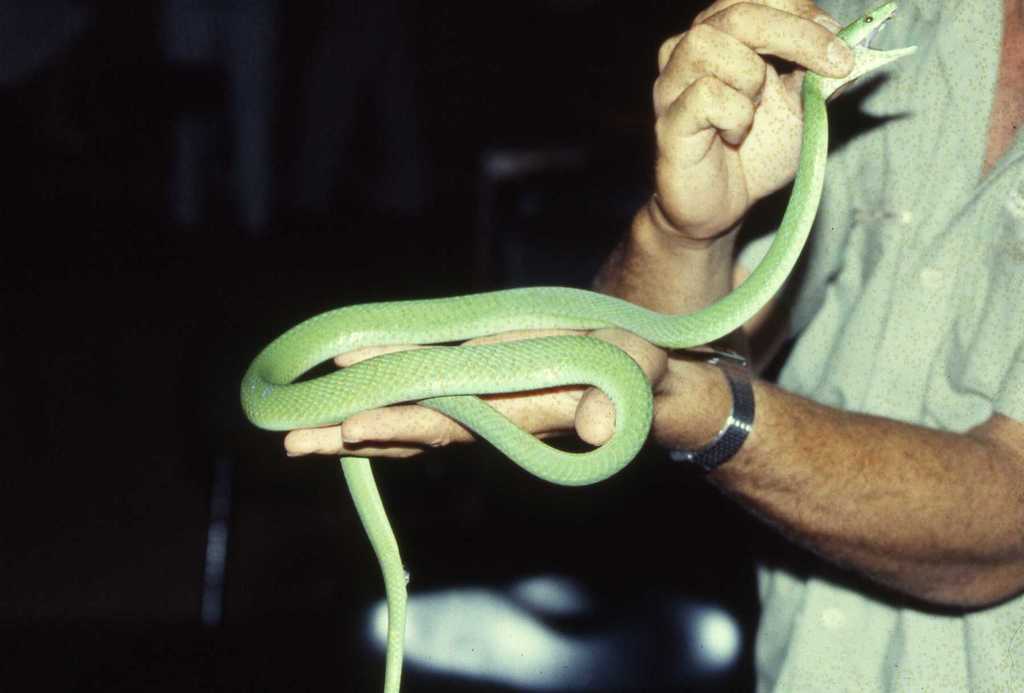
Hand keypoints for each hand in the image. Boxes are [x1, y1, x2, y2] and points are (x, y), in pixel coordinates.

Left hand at [283, 330, 731, 458]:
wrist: (641, 387)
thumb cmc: (639, 376)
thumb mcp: (635, 376)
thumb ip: (615, 397)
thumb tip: (595, 424)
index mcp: (519, 413)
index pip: (451, 422)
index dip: (403, 424)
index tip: (353, 425)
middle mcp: (489, 418)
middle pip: (410, 429)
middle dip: (354, 433)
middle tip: (292, 440)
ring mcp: (480, 408)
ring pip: (408, 420)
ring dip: (355, 428)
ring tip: (297, 436)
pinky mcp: (479, 393)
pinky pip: (422, 403)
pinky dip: (383, 405)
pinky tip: (346, 409)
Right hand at [652, 0, 851, 242]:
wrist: (723, 206)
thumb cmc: (757, 150)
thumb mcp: (803, 104)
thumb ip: (823, 72)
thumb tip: (859, 43)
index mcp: (722, 34)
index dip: (801, 10)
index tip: (839, 41)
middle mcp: (689, 48)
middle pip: (738, 12)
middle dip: (796, 34)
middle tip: (835, 62)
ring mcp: (673, 83)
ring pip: (712, 45)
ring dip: (752, 77)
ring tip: (755, 110)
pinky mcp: (668, 118)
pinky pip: (706, 95)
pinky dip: (736, 116)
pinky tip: (735, 136)